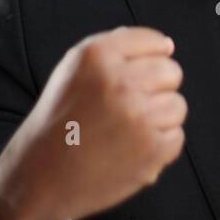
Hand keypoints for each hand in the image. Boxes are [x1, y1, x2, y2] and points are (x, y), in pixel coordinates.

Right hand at [0, 26, 186, 219]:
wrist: (41, 176)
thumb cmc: (59, 122)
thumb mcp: (73, 69)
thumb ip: (116, 48)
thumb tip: (165, 44)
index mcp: (98, 56)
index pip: (155, 42)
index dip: (148, 60)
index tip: (132, 76)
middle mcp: (121, 82)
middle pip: (172, 72)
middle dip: (156, 88)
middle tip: (128, 107)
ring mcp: (140, 116)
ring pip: (178, 105)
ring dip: (158, 119)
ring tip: (126, 130)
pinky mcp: (153, 148)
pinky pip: (177, 136)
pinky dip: (159, 146)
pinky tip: (130, 149)